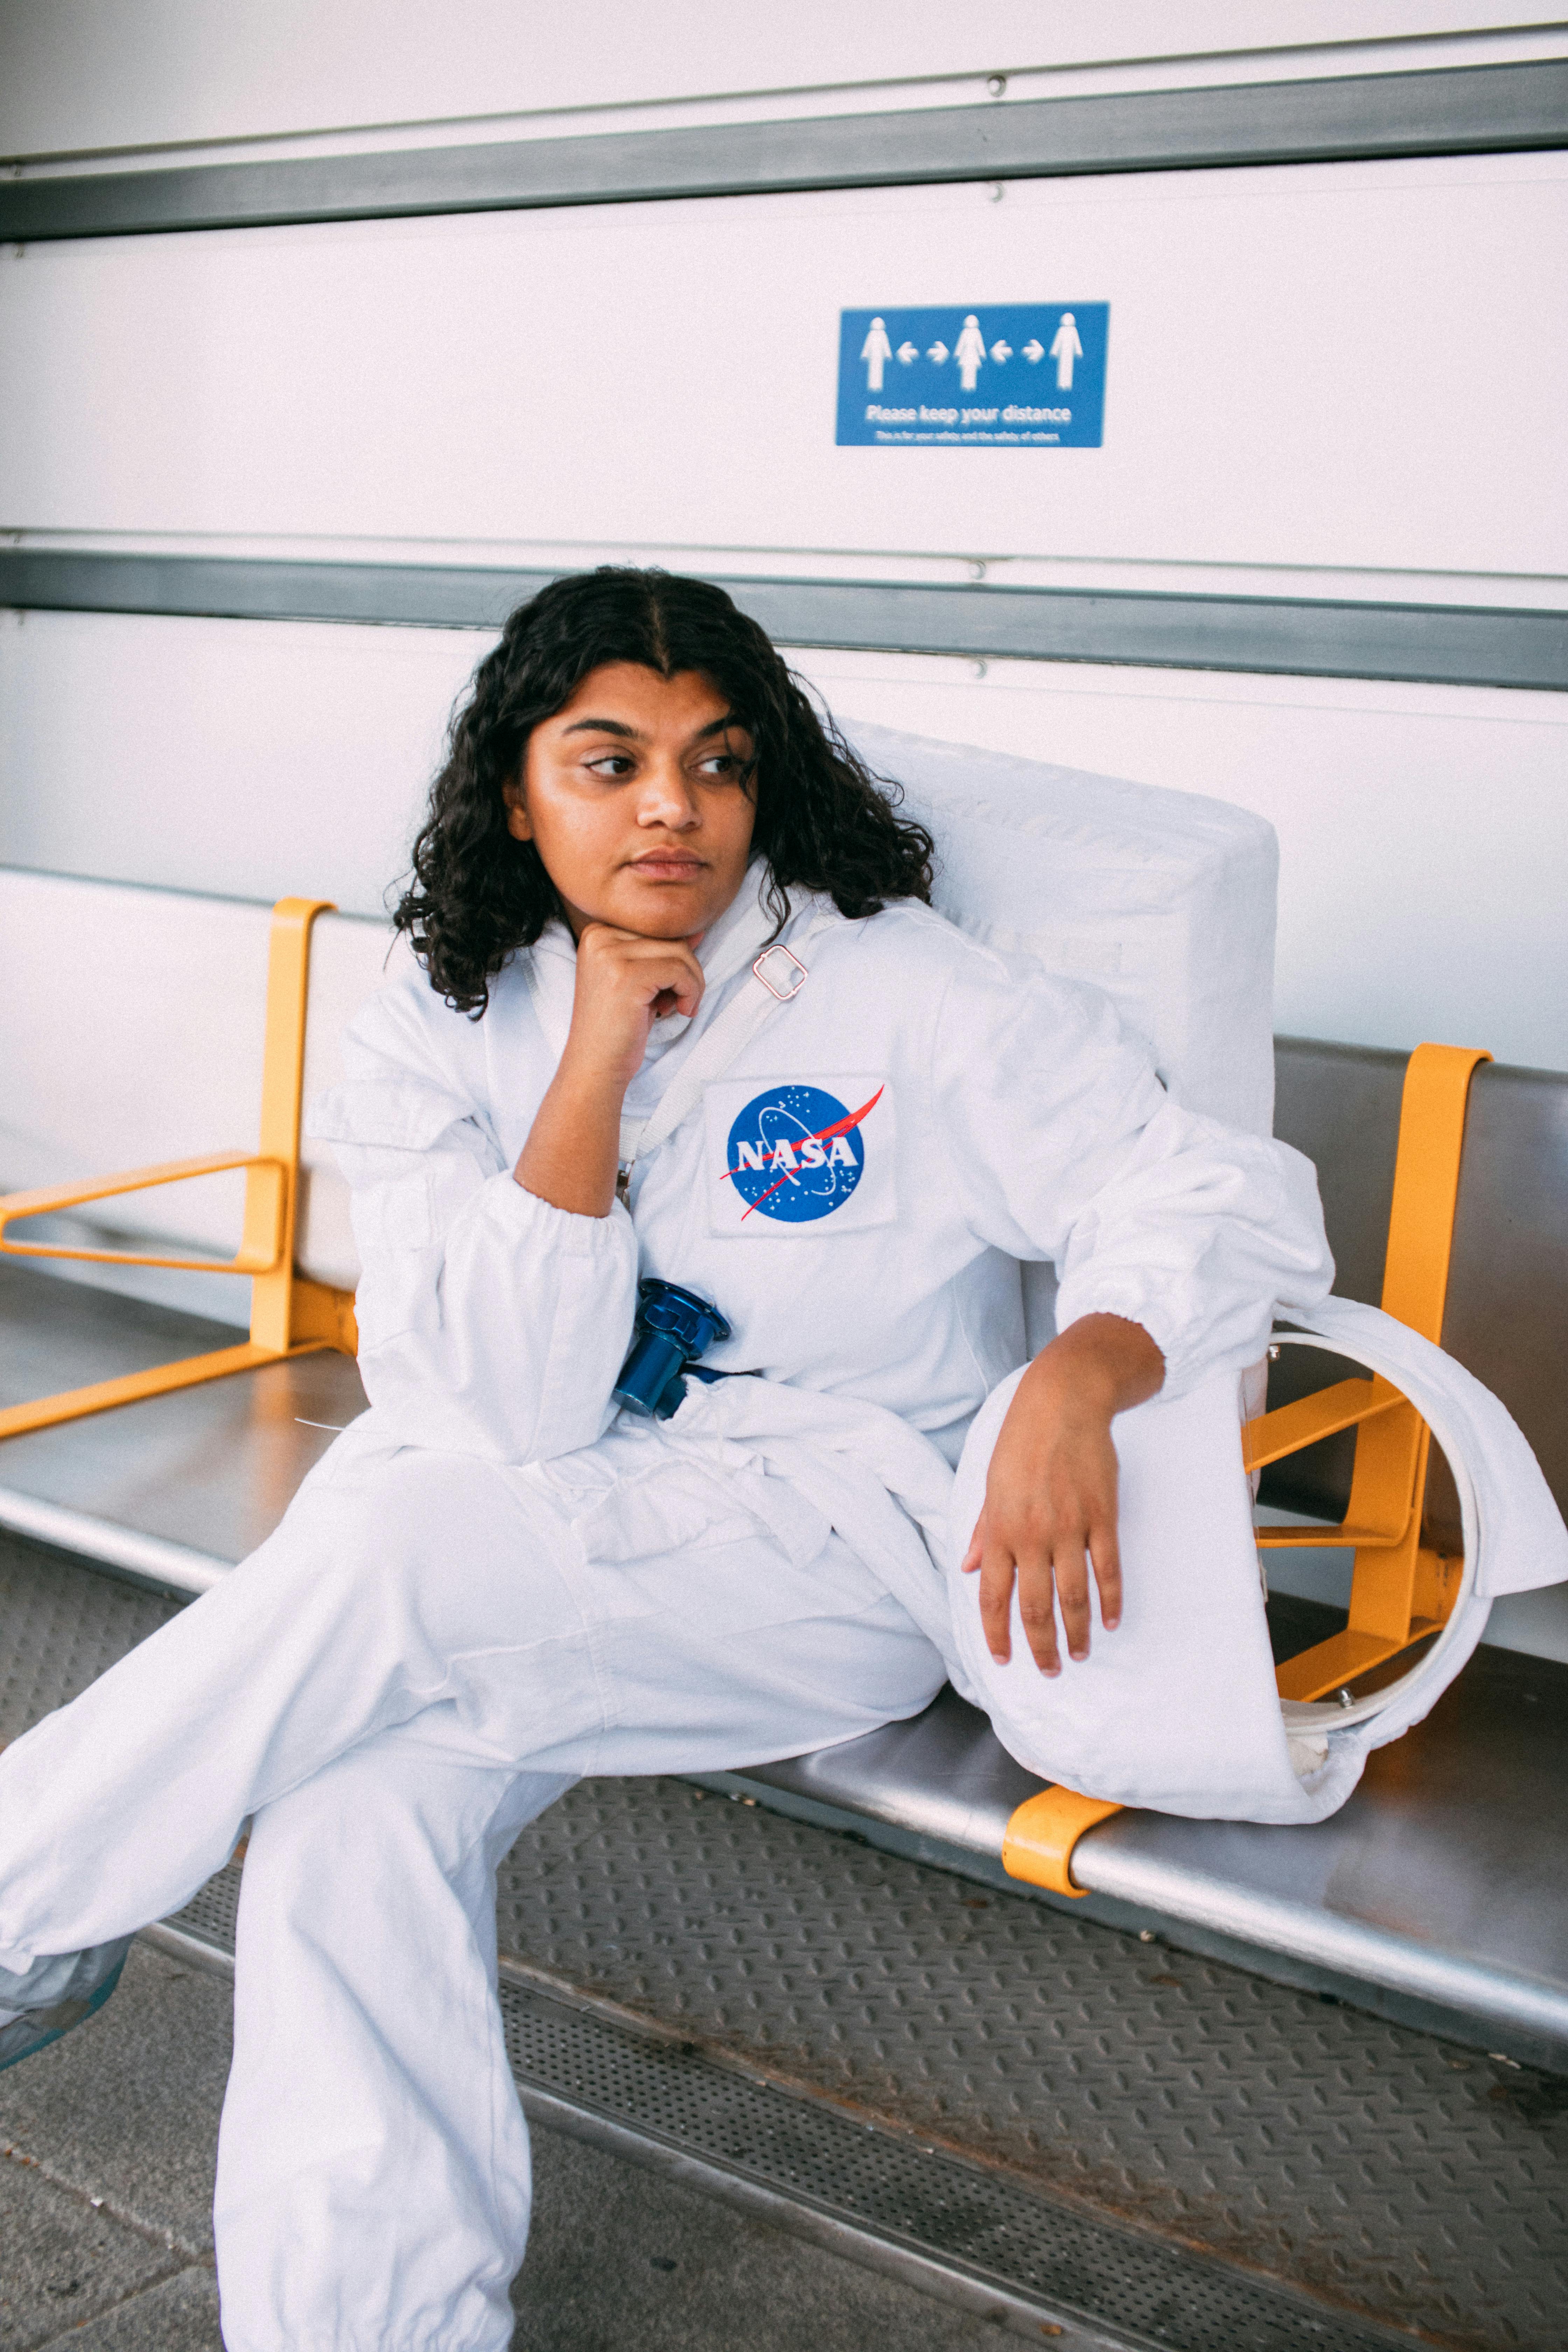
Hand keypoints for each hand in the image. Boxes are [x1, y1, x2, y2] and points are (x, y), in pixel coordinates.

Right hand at [515, 925, 703, 1216]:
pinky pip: (681, 970)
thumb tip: (696, 930)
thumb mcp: (640, 981)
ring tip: (676, 1006)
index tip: (666, 988)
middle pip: (670, 935)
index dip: (674, 957)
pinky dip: (690, 992)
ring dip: (691, 983)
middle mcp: (599, 936)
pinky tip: (678, 1011)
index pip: (657, 926)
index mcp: (597, 931)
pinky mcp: (627, 974)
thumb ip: (661, 952)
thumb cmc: (617, 1027)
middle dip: (685, 970)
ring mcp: (610, 954)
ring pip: (680, 951)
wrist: (595, 1066)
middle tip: (675, 1000)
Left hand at [961, 1315, 1162, 1673]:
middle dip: (1041, 1646)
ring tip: (1079, 1654)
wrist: (1063, 1402)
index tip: (1004, 1661)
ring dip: (1077, 1632)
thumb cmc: (1022, 1440)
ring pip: (1074, 1596)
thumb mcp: (991, 1483)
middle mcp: (1032, 1535)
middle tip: (1049, 1670)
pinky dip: (1110, 1600)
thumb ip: (983, 1530)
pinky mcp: (1102, 1517)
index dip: (998, 1634)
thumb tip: (971, 1569)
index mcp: (1000, 1529)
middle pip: (1035, 1607)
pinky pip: (1108, 1569)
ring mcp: (1070, 1528)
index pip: (994, 1597)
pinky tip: (1110, 1620)